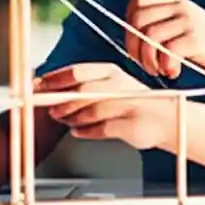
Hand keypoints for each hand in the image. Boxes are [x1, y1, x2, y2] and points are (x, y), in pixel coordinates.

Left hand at [34, 63, 170, 149]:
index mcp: (110, 72)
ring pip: (92, 110)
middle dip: (62, 101)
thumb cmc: (132, 102)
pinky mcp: (132, 125)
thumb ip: (82, 88)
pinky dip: (87, 131)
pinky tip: (78, 132)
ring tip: (64, 120)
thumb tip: (48, 90)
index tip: (39, 86)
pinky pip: (103, 129)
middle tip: (50, 108)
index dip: (55, 79)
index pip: (77, 72)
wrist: (165, 119)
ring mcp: (128, 104)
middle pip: (83, 91)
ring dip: (73, 117)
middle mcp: (119, 85)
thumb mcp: (108, 87)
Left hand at [124, 0, 204, 78]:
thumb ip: (161, 25)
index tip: (136, 42)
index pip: (138, 2)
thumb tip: (131, 39)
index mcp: (175, 1)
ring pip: (150, 37)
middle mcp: (181, 7)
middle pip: (139, 20)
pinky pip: (168, 51)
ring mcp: (189, 21)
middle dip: (134, 46)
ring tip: (158, 70)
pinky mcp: (196, 39)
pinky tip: (173, 72)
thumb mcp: (183, 26)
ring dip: (148, 60)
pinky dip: (165, 66)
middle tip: (144, 62)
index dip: (129, 23)